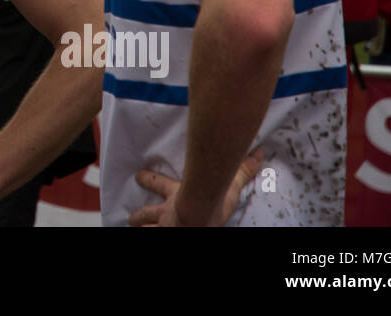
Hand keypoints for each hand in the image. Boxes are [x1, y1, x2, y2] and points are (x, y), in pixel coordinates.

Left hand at [128, 149, 263, 225]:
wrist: (198, 216)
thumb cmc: (213, 200)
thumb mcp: (230, 183)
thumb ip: (242, 170)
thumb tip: (258, 153)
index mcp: (177, 196)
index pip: (158, 183)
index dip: (147, 179)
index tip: (137, 175)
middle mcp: (167, 212)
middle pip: (148, 212)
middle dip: (140, 214)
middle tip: (132, 216)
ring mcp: (165, 226)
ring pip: (147, 227)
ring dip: (141, 227)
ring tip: (134, 227)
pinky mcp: (165, 233)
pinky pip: (150, 236)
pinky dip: (145, 234)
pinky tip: (139, 235)